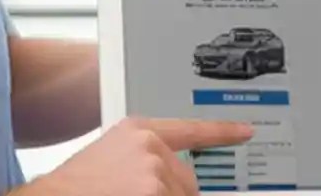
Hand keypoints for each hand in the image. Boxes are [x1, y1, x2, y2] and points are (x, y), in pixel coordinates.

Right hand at [19, 117, 252, 194]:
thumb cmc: (75, 186)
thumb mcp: (109, 160)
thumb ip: (145, 162)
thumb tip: (175, 181)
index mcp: (138, 132)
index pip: (190, 130)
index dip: (222, 132)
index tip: (245, 131)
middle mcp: (150, 146)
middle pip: (188, 183)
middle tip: (132, 194)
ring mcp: (154, 172)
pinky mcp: (153, 193)